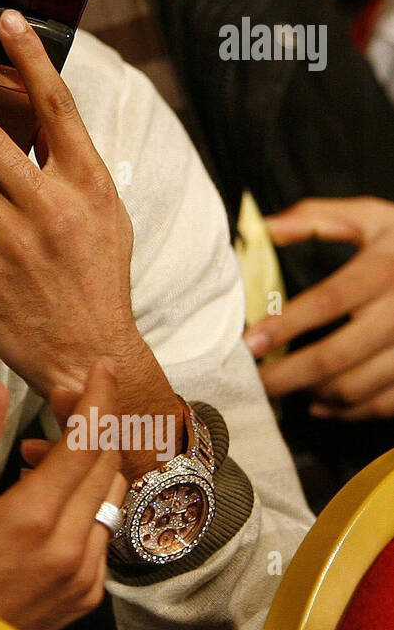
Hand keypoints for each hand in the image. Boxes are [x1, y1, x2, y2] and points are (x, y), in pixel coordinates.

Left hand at [0, 9, 180, 477]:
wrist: (91, 351)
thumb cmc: (96, 279)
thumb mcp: (104, 216)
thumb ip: (71, 172)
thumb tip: (34, 127)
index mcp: (89, 182)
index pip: (57, 104)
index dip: (30, 56)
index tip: (6, 20)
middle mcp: (55, 204)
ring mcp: (20, 239)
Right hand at [0, 359, 127, 629]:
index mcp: (34, 519)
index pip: (86, 442)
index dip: (98, 399)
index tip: (102, 369)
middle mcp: (72, 549)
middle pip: (107, 466)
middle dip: (94, 425)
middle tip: (62, 404)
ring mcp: (83, 579)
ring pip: (111, 501)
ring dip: (90, 466)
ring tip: (40, 455)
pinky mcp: (83, 600)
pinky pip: (104, 536)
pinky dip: (87, 505)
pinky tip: (47, 501)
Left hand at [244, 196, 393, 419]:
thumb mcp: (369, 218)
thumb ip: (314, 219)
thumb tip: (260, 228)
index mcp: (385, 268)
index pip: (329, 301)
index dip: (287, 324)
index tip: (249, 342)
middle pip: (337, 355)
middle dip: (288, 375)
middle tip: (255, 383)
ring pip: (358, 387)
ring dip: (313, 394)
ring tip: (285, 390)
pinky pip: (385, 405)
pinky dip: (348, 412)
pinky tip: (320, 405)